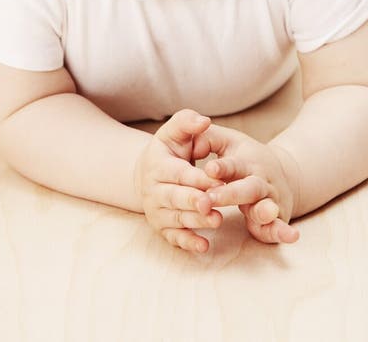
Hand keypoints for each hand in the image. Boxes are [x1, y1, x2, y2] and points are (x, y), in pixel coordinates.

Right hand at [133, 109, 225, 252]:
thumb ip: (188, 122)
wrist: (149, 173)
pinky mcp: (161, 227)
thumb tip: (205, 121)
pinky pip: (174, 237)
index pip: (179, 172)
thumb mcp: (175, 131)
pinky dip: (188, 242)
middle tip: (213, 204)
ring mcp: (156, 211)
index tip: (218, 180)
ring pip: (177, 218)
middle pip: (175, 197)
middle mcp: (153, 190)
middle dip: (194, 201)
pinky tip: (204, 246)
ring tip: (217, 221)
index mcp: (157, 165)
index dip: (198, 177)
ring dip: (196, 221)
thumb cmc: (169, 149)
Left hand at [197, 123, 300, 244]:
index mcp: (245, 161)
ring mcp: (269, 200)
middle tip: (209, 199)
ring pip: (265, 207)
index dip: (221, 167)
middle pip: (246, 188)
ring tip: (264, 212)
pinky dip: (282, 232)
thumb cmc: (243, 157)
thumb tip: (191, 145)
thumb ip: (208, 140)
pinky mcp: (276, 219)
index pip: (231, 164)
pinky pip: (278, 227)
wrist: (281, 173)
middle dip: (229, 194)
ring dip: (264, 211)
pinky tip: (290, 236)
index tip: (209, 169)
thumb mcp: (227, 142)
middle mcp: (259, 180)